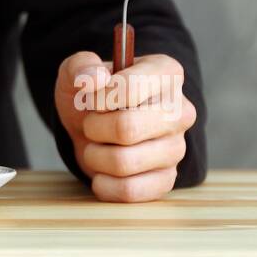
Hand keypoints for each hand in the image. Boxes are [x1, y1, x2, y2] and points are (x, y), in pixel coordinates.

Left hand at [53, 51, 195, 202]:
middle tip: (91, 124)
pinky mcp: (168, 179)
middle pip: (127, 128)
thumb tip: (96, 78)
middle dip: (94, 128)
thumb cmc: (90, 96)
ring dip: (95, 156)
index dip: (98, 97)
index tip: (90, 99)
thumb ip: (80, 65)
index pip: (130, 87)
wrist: (91, 128)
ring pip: (124, 162)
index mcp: (166, 72)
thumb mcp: (75, 72)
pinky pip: (130, 190)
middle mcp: (181, 110)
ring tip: (96, 146)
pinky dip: (104, 184)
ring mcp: (177, 147)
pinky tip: (101, 172)